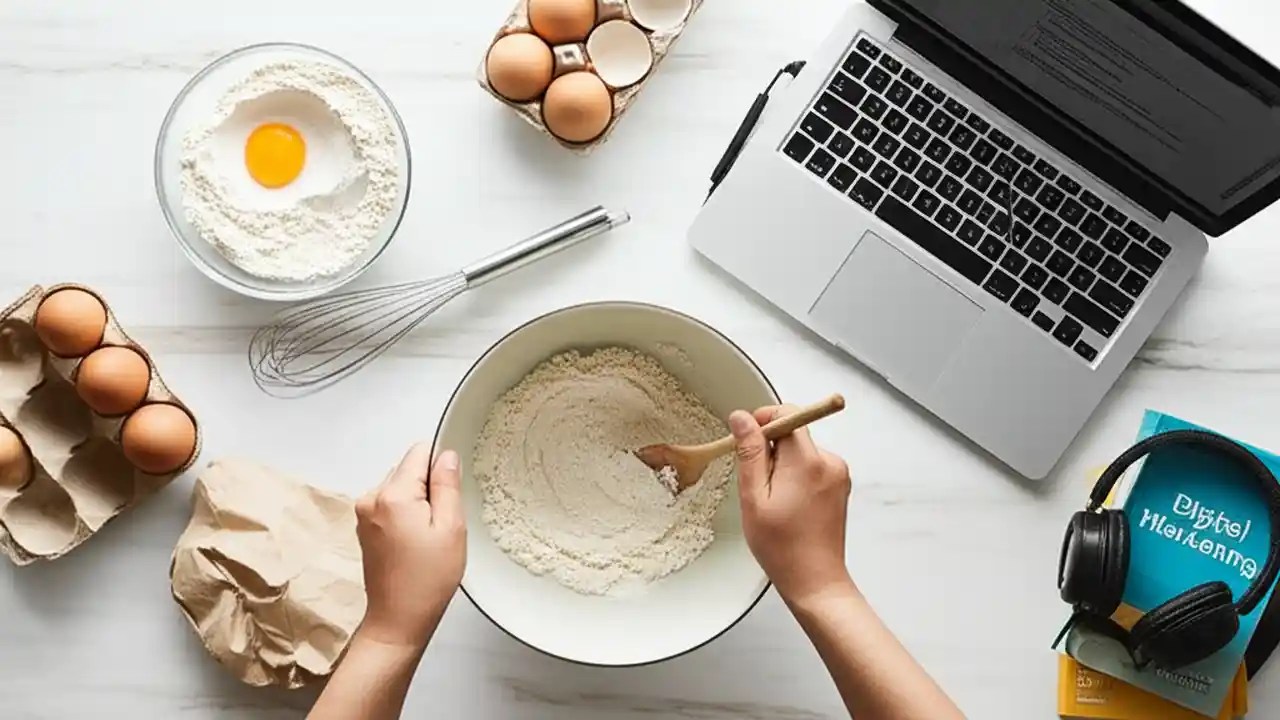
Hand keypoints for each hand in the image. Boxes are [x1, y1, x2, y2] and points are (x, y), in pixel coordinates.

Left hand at [354, 444, 465, 649]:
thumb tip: (446, 456)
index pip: (420, 452)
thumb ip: (447, 485)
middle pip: (408, 468)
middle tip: (440, 522)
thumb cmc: (427, 580)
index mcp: (393, 495)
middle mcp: (371, 499)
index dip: (441, 468)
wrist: (398, 619)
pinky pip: (390, 504)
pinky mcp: (364, 527)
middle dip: (428, 487)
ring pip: (400, 486)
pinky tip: (415, 541)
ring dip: (417, 502)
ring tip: (427, 536)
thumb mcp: (451, 528)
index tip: (449, 493)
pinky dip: (405, 515)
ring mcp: (364, 514)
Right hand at [731, 406, 852, 606]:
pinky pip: (812, 465)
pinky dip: (796, 476)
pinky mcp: (839, 485)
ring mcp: (838, 474)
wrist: (815, 580)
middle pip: (794, 432)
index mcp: (807, 462)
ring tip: (773, 500)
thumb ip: (749, 453)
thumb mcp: (754, 498)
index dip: (763, 420)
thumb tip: (742, 418)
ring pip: (801, 450)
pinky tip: (788, 505)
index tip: (747, 441)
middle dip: (771, 449)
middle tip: (757, 483)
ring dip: (783, 465)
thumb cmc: (783, 547)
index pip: (788, 414)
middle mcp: (829, 462)